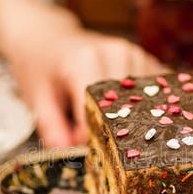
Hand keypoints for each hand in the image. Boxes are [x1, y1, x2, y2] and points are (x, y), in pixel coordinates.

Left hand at [4, 11, 161, 146]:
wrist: (48, 37)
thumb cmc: (40, 67)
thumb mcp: (36, 98)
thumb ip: (53, 129)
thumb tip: (72, 156)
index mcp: (82, 62)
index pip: (98, 111)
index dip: (92, 139)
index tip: (86, 155)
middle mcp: (114, 53)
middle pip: (127, 107)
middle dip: (116, 133)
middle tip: (104, 150)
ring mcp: (133, 53)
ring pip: (146, 101)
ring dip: (135, 120)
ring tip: (118, 132)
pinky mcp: (145, 57)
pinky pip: (156, 91)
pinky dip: (148, 107)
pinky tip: (135, 117)